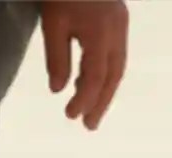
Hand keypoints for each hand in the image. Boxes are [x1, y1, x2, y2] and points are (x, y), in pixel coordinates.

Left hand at [40, 0, 128, 130]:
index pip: (95, 77)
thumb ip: (57, 57)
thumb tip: (58, 89)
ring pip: (118, 65)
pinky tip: (91, 78)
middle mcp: (116, 31)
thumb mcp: (52, 21)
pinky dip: (105, 71)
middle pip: (113, 76)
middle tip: (89, 125)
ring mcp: (120, 23)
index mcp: (100, 33)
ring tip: (91, 107)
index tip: (71, 116)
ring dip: (105, 89)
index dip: (85, 99)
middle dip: (101, 102)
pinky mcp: (118, 17)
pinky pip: (116, 52)